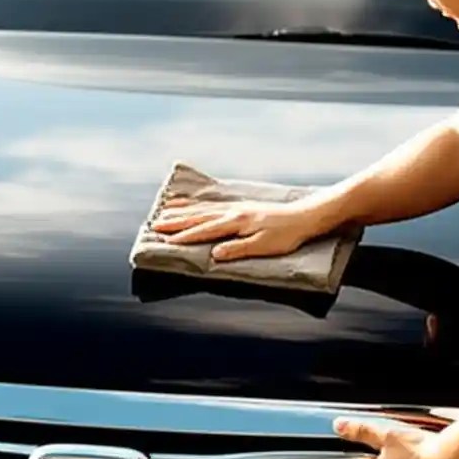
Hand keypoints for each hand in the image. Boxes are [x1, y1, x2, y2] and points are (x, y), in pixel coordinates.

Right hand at [150, 197, 316, 260]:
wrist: (303, 217)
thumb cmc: (286, 235)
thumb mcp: (264, 246)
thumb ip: (239, 249)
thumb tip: (215, 254)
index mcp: (236, 223)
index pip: (206, 230)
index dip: (186, 237)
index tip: (167, 241)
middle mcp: (232, 212)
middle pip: (198, 217)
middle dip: (176, 222)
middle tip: (155, 225)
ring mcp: (234, 207)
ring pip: (202, 209)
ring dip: (182, 211)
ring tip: (163, 211)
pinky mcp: (238, 206)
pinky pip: (211, 204)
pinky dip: (196, 204)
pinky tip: (188, 204)